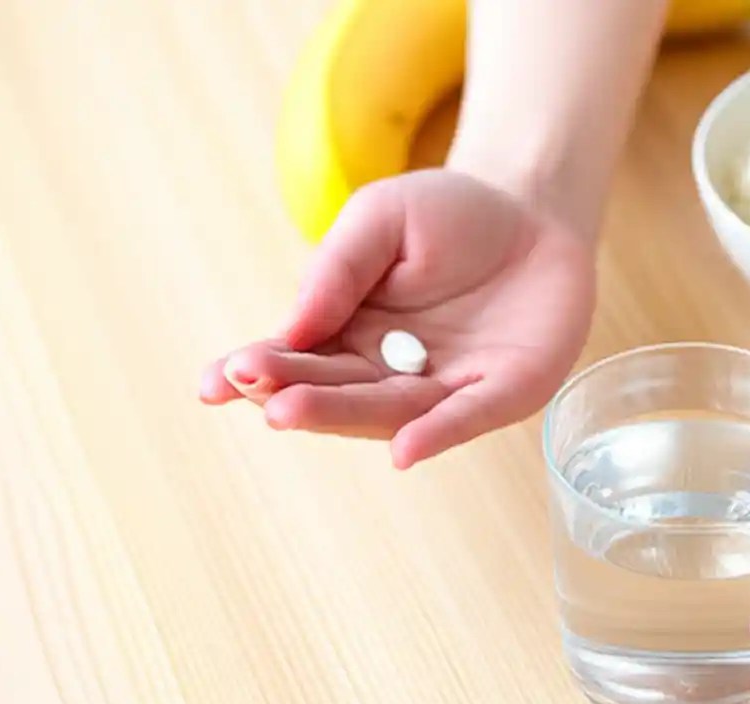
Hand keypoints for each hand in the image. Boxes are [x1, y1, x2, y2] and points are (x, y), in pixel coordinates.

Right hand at [200, 169, 594, 467]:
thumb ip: (338, 270)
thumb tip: (287, 330)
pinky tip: (404, 449)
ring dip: (343, 416)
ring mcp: (446, 387)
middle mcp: (391, 371)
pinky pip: (467, 417)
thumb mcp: (381, 218)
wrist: (534, 208)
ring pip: (390, 412)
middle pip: (337, 392)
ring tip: (292, 412)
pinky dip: (437, 433)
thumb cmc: (449, 214)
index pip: (296, 360)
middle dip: (295, 395)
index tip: (214, 380)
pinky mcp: (503, 392)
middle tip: (258, 394)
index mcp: (349, 333)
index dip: (256, 371)